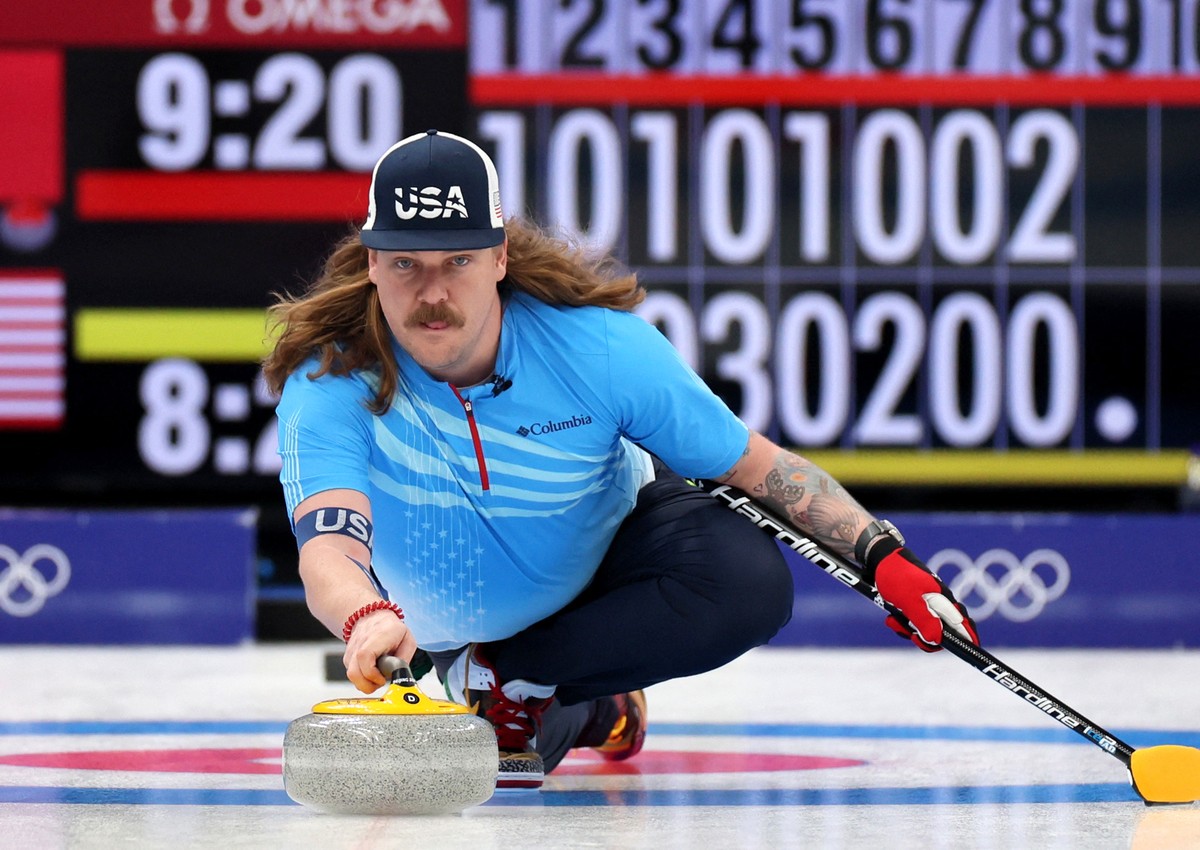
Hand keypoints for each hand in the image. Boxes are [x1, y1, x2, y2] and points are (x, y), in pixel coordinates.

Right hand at [342, 609, 418, 692]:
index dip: (372, 673)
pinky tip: (371, 673)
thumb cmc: (391, 629)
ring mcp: (352, 651)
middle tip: (380, 681)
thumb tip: (399, 676)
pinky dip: (361, 679)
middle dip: (368, 685)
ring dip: (365, 683)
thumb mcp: (407, 641)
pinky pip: (351, 674)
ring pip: (351, 676)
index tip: (383, 678)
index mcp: (378, 636)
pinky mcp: (347, 658)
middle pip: (354, 672)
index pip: (365, 656)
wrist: (373, 616)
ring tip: (377, 678)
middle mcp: (361, 643)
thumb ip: (404, 660)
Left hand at [865, 537, 979, 651]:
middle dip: (925, 638)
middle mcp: (939, 604)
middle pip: (942, 632)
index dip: (969, 638)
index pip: (963, 623)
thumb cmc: (896, 576)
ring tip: (894, 620)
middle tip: (911, 635)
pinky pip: (912, 624)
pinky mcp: (914, 606)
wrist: (878, 560)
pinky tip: (892, 618)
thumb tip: (937, 640)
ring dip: (909, 630)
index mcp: (944, 600)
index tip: (970, 650)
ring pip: (925, 629)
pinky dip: (902, 624)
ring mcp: (926, 605)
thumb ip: (924, 619)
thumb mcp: (909, 599)